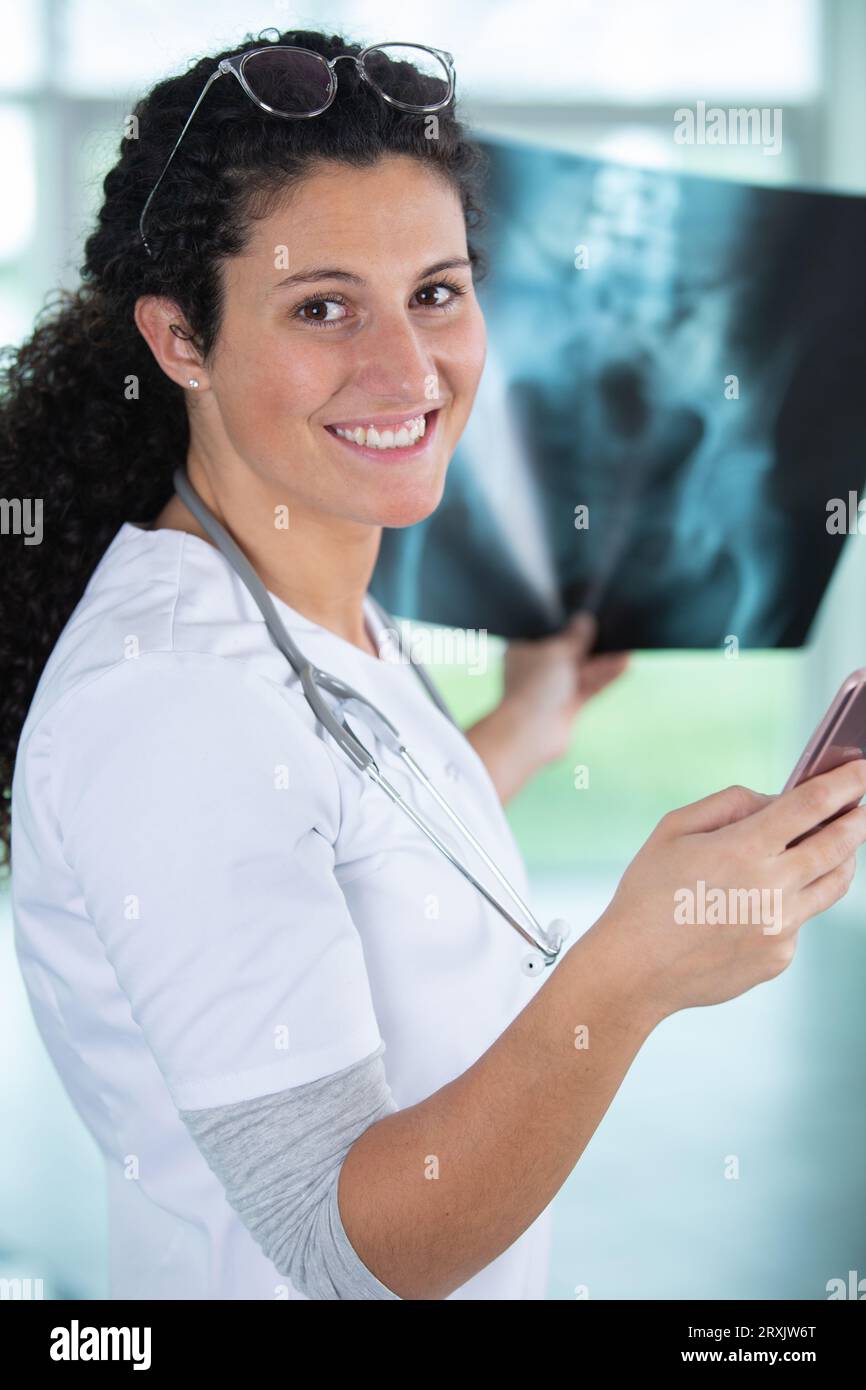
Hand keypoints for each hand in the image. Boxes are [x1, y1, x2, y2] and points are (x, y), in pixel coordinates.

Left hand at [501, 611, 629, 765]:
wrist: (530, 733)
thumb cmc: (536, 686)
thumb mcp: (558, 651)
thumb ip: (575, 636)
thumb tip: (584, 619)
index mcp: (523, 650)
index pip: (546, 631)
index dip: (566, 622)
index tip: (588, 612)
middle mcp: (536, 669)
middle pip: (567, 651)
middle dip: (590, 642)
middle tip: (614, 626)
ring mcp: (551, 689)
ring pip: (581, 670)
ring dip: (603, 661)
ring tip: (627, 648)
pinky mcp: (567, 706)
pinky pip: (588, 687)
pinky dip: (605, 676)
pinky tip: (624, 664)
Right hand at [587, 759, 865, 1019]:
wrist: (635, 968)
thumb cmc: (647, 894)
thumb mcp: (673, 829)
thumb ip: (730, 804)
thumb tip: (776, 802)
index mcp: (744, 849)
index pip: (813, 806)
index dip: (845, 783)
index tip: (862, 771)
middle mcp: (772, 888)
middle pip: (839, 845)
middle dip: (858, 820)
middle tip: (864, 806)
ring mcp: (780, 927)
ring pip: (832, 886)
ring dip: (842, 859)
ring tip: (837, 845)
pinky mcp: (779, 957)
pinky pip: (800, 920)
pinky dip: (792, 901)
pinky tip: (761, 902)